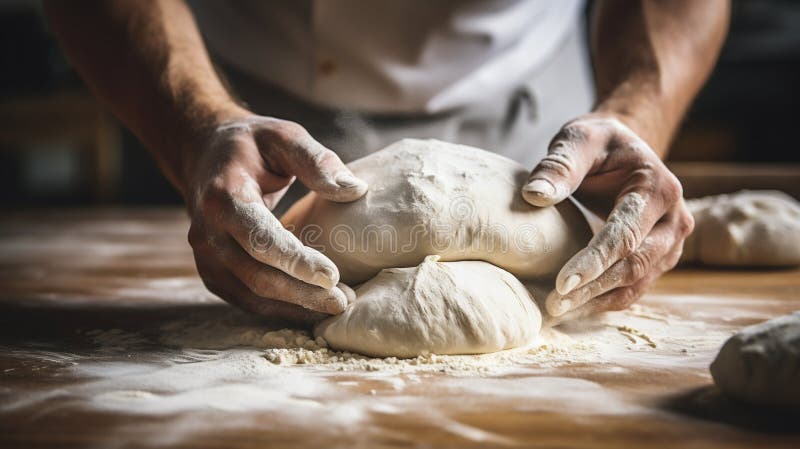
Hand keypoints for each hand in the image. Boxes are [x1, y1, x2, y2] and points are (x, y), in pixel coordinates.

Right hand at [185, 114, 366, 322]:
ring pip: (251, 295)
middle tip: (343, 301)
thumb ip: (317, 161)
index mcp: (223, 196)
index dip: (296, 262)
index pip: (260, 239)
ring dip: (294, 306)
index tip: (333, 277)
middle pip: (256, 275)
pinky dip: (279, 308)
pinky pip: (246, 299)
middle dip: (302, 293)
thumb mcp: (284, 137)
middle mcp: (207, 232)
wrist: (204, 155)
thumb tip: (355, 189)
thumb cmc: (252, 146)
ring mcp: (206, 257)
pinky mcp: (213, 272)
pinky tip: (310, 307)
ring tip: (336, 306)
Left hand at [522, 113, 693, 322]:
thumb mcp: (578, 139)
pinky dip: (604, 301)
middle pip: (635, 265)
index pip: (625, 234)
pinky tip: (573, 309)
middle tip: (553, 304)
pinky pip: (633, 288)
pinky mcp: (658, 259)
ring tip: (557, 311)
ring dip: (596, 301)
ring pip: (636, 283)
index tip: (561, 282)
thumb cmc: (598, 143)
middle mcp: (674, 219)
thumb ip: (559, 164)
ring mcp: (670, 243)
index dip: (594, 261)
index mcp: (658, 188)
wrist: (622, 149)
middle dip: (593, 288)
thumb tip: (534, 195)